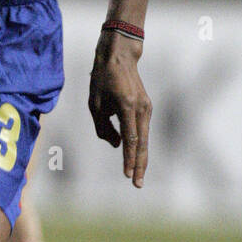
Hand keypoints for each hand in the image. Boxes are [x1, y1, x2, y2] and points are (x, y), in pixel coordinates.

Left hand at [89, 29, 151, 186]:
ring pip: (144, 139)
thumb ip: (103, 127)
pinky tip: (133, 157)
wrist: (119, 57)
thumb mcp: (95, 104)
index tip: (127, 174)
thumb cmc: (102, 80)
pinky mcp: (146, 107)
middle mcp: (141, 109)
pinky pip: (142, 131)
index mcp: (127, 107)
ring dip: (140, 158)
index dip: (128, 158)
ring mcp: (146, 108)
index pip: (130, 139)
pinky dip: (138, 146)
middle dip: (139, 165)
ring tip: (137, 176)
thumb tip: (117, 145)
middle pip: (142, 144)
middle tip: (137, 184)